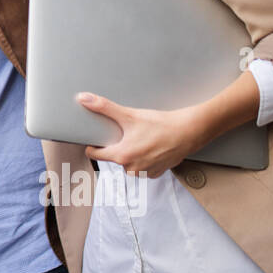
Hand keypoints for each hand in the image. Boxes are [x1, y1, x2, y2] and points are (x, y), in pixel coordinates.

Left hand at [77, 91, 205, 178]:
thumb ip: (104, 107)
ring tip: (141, 139)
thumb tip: (84, 99)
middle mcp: (132, 169)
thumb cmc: (160, 125)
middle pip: (114, 157)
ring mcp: (144, 173)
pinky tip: (150, 147)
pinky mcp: (156, 173)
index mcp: (121, 156)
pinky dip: (144, 158)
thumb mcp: (129, 115)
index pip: (95, 155)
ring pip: (129, 162)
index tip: (95, 138)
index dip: (93, 145)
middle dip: (117, 146)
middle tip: (126, 133)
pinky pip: (143, 167)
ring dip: (131, 153)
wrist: (188, 132)